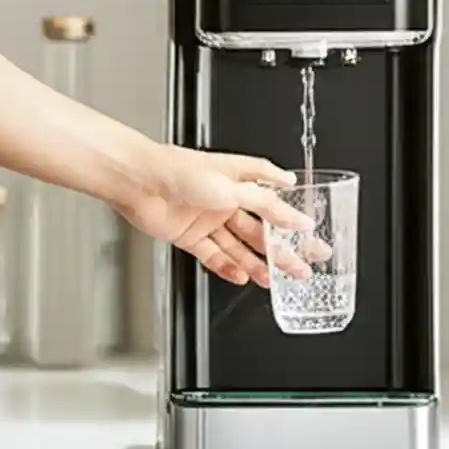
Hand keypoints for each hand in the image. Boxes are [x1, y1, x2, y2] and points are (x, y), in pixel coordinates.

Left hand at [115, 145, 314, 287]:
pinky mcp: (188, 236)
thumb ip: (267, 205)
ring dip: (257, 262)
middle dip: (282, 246)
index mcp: (239, 179)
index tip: (308, 226)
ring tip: (276, 277)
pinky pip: (213, 255)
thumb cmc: (180, 171)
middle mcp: (224, 198)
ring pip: (239, 245)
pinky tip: (241, 276)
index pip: (272, 196)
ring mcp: (206, 219)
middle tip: (302, 263)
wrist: (139, 182)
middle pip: (260, 227)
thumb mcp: (233, 187)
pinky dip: (227, 266)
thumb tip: (296, 217)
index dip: (290, 211)